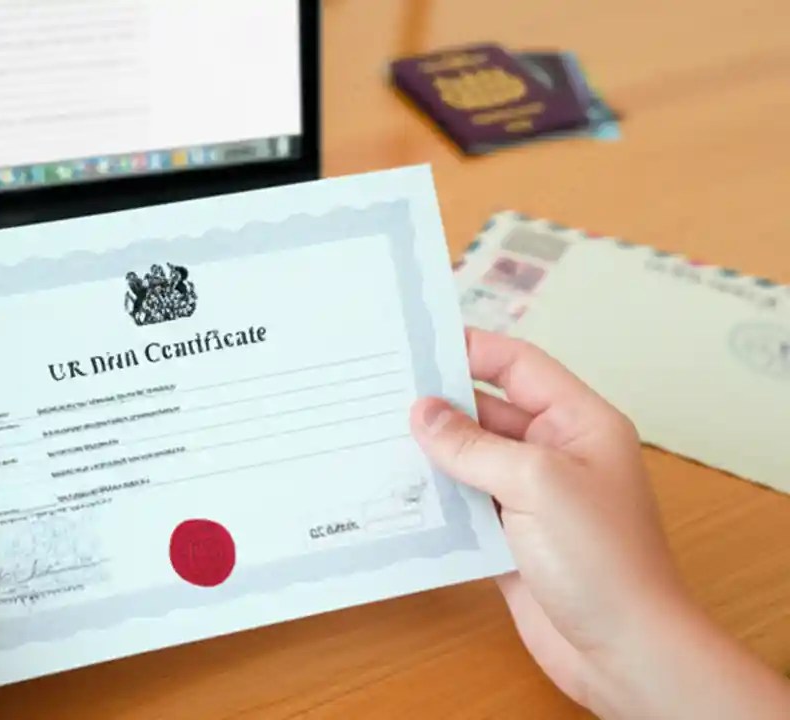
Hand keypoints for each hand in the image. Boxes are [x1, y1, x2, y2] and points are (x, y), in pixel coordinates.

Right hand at [410, 330, 789, 718]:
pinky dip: (433, 501)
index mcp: (579, 424)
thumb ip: (474, 445)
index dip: (472, 350)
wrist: (624, 652)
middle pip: (487, 412)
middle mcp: (555, 455)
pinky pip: (463, 507)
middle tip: (381, 394)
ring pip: (470, 461)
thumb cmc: (604, 561)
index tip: (419, 344)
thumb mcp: (536, 484)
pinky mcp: (509, 540)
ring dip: (430, 455)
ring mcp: (531, 499)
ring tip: (374, 439)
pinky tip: (395, 494)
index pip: (520, 366)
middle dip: (439, 405)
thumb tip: (423, 413)